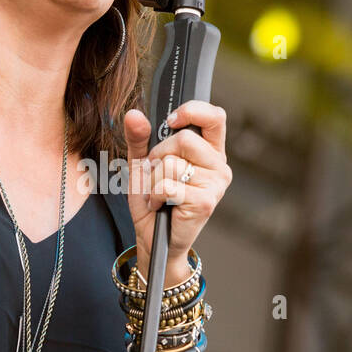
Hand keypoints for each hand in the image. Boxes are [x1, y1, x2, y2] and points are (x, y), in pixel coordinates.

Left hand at [124, 100, 231, 282]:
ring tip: (158, 193)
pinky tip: (160, 205)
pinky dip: (155, 195)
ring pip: (173, 163)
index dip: (192, 111)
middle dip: (159, 155)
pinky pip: (169, 185)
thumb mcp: (142, 164)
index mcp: (210, 151)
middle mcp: (219, 166)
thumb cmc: (154, 200)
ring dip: (154, 179)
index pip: (214, 117)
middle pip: (184, 139)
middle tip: (157, 175)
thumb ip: (139, 138)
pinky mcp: (205, 201)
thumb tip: (133, 114)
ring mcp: (215, 184)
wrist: (154, 239)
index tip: (171, 121)